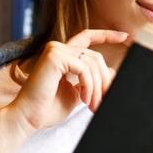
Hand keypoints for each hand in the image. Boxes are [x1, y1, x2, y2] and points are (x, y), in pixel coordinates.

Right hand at [5, 30, 129, 134]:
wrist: (29, 117)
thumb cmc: (48, 109)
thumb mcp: (77, 94)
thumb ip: (91, 82)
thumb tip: (111, 71)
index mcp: (63, 56)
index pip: (86, 37)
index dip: (106, 35)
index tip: (124, 36)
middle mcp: (58, 49)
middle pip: (96, 57)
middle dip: (104, 80)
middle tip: (103, 102)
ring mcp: (55, 50)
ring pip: (92, 63)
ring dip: (97, 88)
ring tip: (93, 106)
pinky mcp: (55, 57)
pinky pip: (84, 69)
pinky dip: (88, 86)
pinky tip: (85, 100)